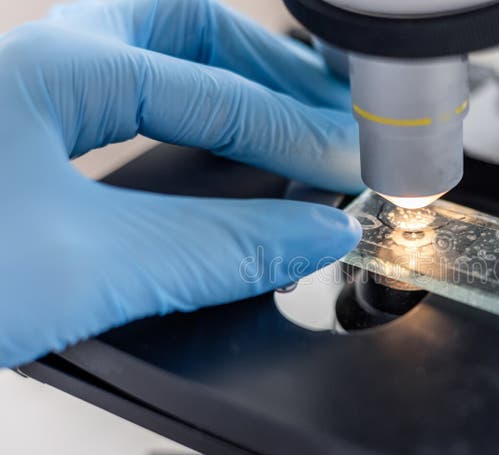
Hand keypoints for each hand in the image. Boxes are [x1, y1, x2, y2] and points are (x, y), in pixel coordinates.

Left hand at [0, 0, 362, 366]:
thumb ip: (217, 250)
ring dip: (221, 76)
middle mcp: (39, 61)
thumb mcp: (88, 268)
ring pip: (145, 49)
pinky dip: (178, 113)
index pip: (216, 94)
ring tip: (276, 113)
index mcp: (60, 67)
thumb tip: (312, 237)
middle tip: (320, 104)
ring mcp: (24, 93)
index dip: (296, 138)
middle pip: (182, 24)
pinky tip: (202, 149)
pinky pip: (120, 98)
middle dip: (264, 64)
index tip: (347, 174)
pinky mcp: (16, 137)